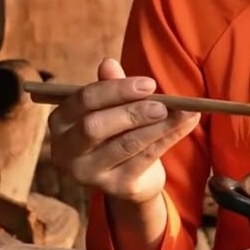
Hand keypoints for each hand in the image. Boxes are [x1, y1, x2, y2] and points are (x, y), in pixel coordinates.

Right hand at [47, 58, 200, 204]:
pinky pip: (144, 160)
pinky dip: (169, 138)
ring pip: (124, 145)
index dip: (117, 90)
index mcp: (61, 122)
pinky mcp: (115, 187)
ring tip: (184, 113)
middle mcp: (66, 151)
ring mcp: (88, 174)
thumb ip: (110, 86)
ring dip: (158, 127)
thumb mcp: (112, 107)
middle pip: (95, 127)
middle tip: (163, 105)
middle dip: (132, 113)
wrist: (131, 177)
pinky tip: (187, 124)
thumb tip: (108, 63)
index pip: (84, 100)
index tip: (149, 84)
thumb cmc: (117, 132)